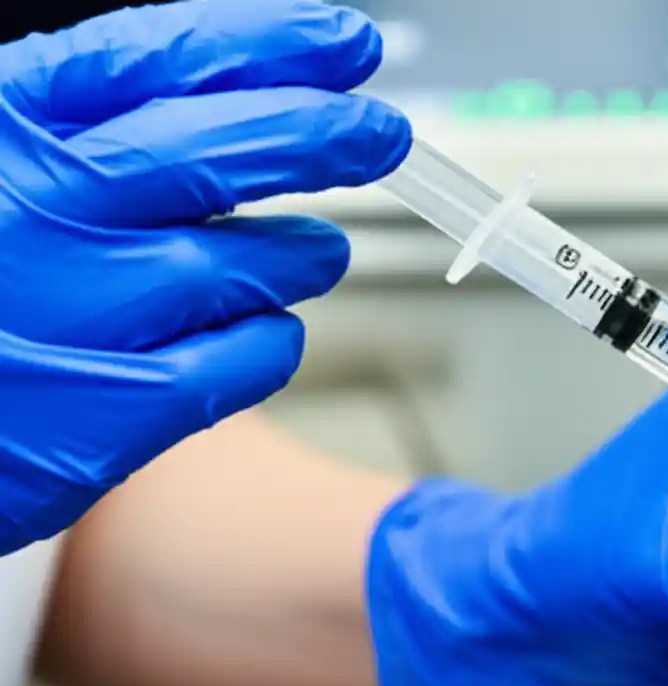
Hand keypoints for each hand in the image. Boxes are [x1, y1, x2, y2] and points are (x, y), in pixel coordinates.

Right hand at [0, 0, 411, 553]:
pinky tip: (263, 331)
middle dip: (323, 135)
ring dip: (304, 254)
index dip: (270, 44)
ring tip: (315, 252)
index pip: (157, 59)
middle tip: (383, 135)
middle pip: (219, 152)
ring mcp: (76, 311)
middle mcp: (37, 208)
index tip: (344, 42)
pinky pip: (245, 359)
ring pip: (249, 265)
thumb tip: (251, 94)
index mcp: (4, 129)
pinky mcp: (110, 412)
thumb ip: (94, 126)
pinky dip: (272, 340)